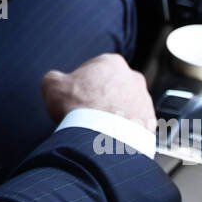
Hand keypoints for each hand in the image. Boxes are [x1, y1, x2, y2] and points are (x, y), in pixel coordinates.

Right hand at [40, 53, 156, 134]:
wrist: (100, 138)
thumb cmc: (76, 107)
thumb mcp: (52, 85)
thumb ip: (54, 78)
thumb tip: (56, 82)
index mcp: (112, 63)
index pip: (95, 69)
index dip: (82, 84)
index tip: (75, 97)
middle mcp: (133, 78)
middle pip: (113, 88)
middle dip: (102, 99)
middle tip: (86, 114)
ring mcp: (144, 101)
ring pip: (126, 107)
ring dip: (115, 115)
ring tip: (98, 130)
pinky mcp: (150, 123)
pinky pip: (135, 126)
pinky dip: (124, 131)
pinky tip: (110, 139)